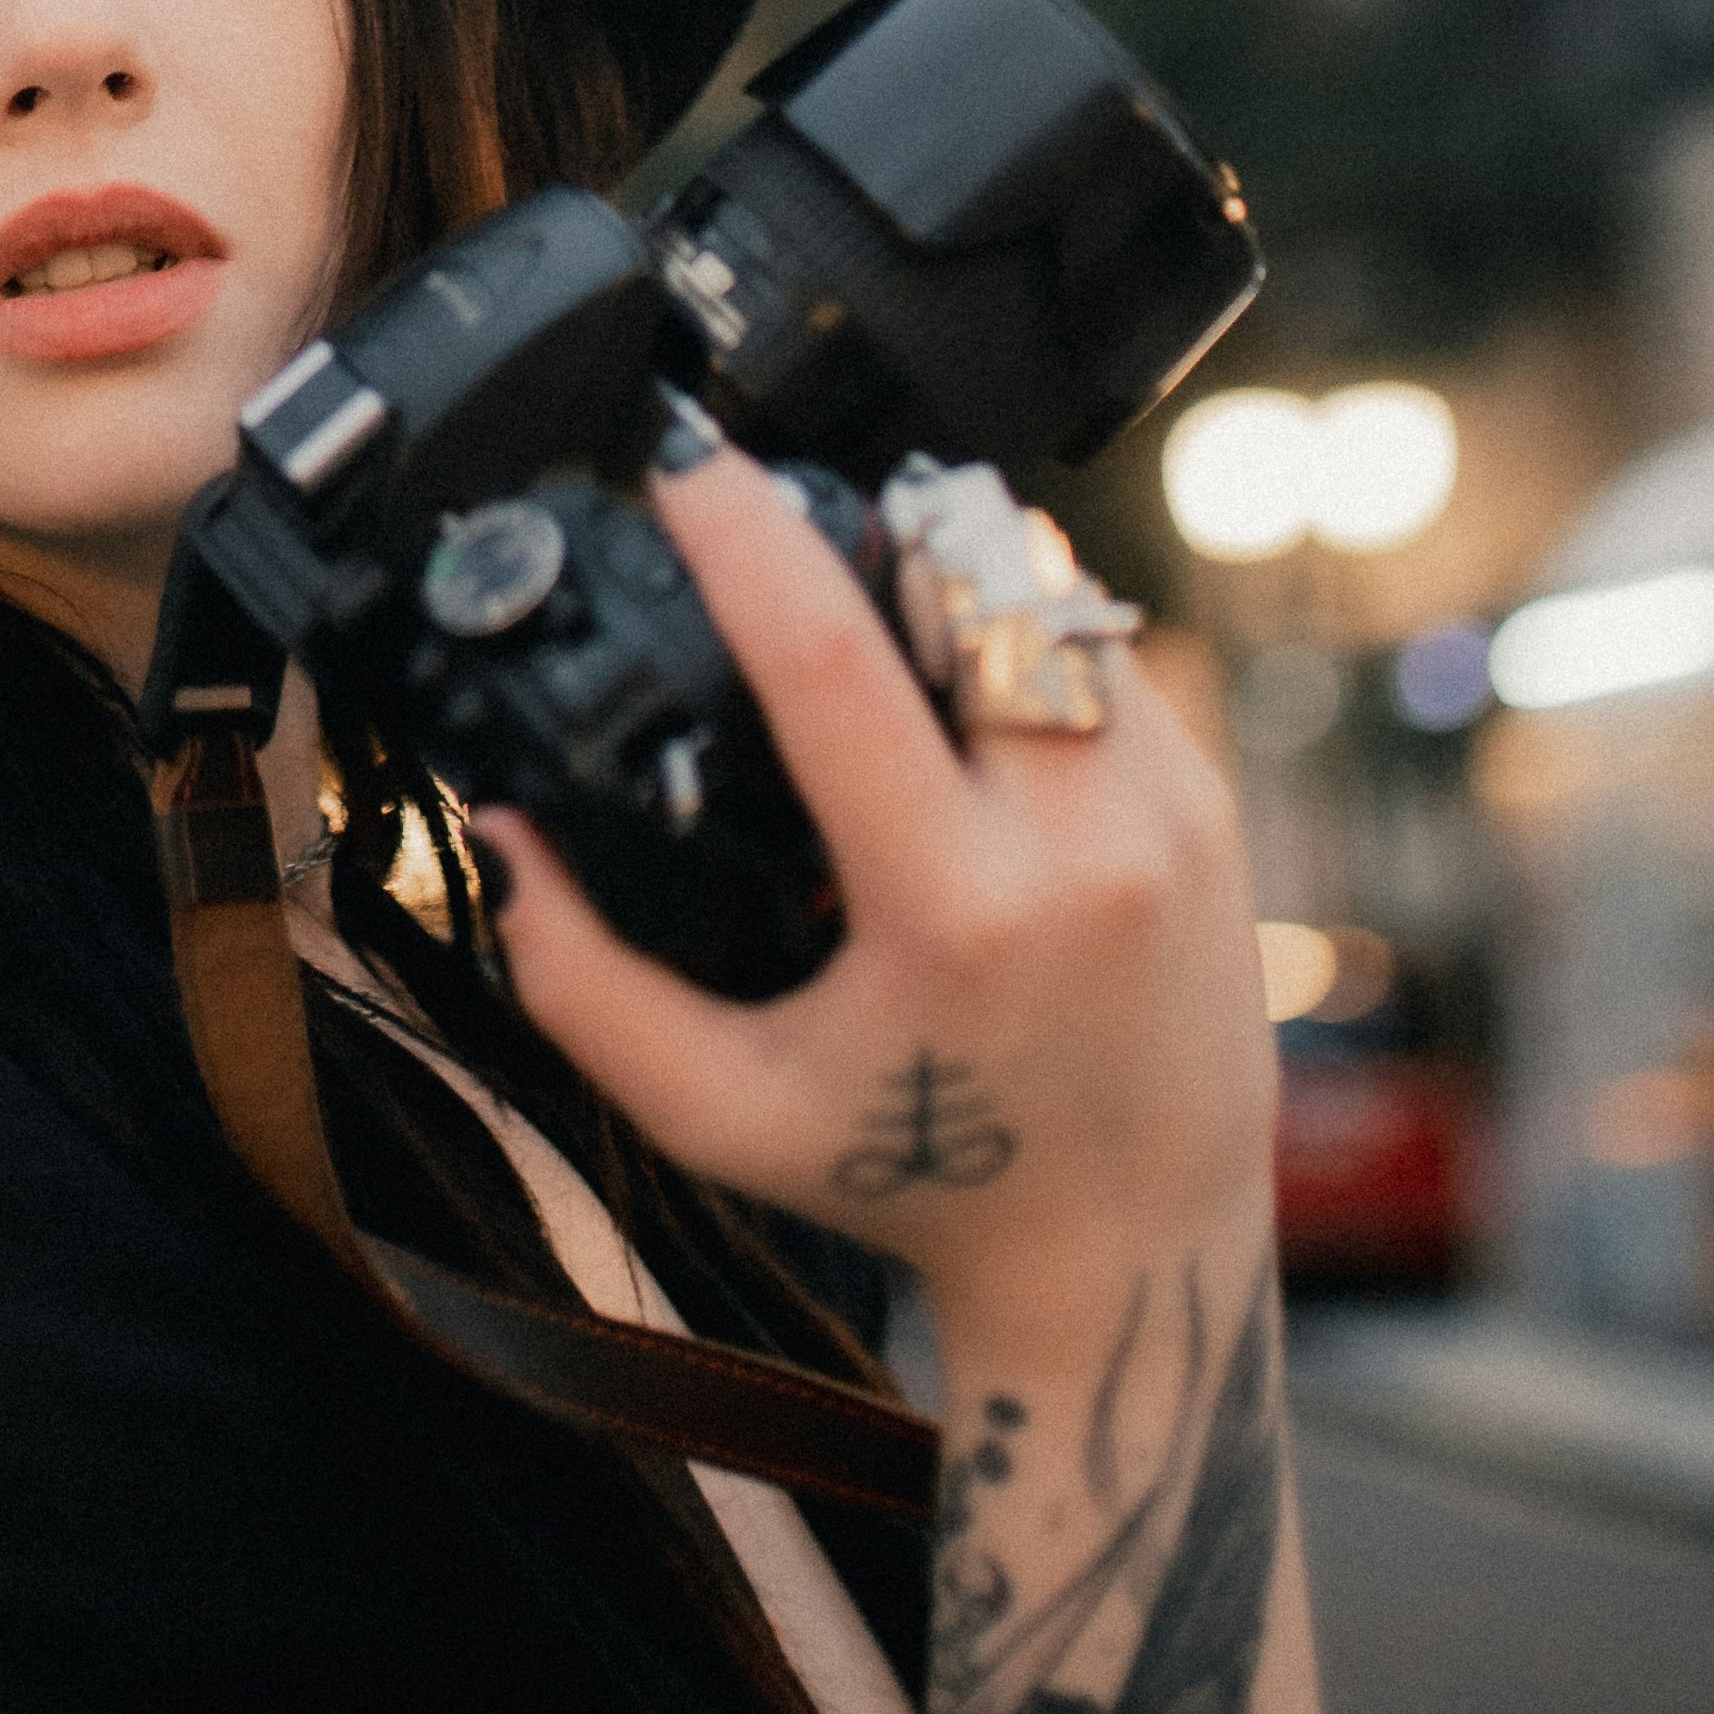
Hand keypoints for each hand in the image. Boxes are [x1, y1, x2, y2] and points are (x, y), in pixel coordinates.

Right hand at [477, 429, 1274, 1325]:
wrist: (1136, 1250)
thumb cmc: (919, 1181)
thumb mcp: (720, 1112)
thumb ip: (583, 985)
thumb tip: (504, 839)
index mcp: (954, 914)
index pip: (832, 660)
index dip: (745, 534)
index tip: (686, 463)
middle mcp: (1080, 846)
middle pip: (963, 573)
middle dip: (863, 525)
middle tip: (781, 537)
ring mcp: (1166, 812)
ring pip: (1039, 589)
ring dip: (947, 576)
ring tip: (873, 623)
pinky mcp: (1209, 798)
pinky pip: (1099, 643)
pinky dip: (1019, 639)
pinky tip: (963, 703)